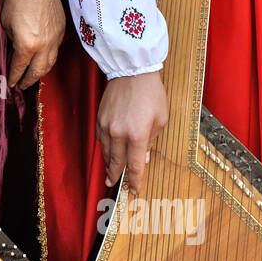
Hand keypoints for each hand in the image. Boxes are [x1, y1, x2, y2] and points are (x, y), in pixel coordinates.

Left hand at [1, 0, 64, 89]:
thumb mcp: (6, 23)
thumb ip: (11, 40)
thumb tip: (14, 50)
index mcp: (27, 45)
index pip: (19, 68)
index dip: (14, 77)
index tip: (11, 84)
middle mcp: (44, 46)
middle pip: (38, 71)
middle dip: (29, 81)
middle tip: (22, 86)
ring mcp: (55, 39)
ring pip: (50, 63)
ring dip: (41, 72)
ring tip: (34, 76)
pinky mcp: (61, 30)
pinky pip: (55, 50)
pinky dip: (49, 58)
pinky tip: (43, 58)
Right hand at [97, 70, 167, 194]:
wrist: (132, 71)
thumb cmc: (151, 93)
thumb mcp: (161, 119)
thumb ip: (151, 141)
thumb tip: (143, 158)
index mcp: (137, 135)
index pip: (135, 166)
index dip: (134, 180)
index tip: (134, 189)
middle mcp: (119, 134)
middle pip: (116, 162)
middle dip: (116, 174)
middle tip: (113, 184)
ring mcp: (107, 126)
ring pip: (107, 152)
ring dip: (109, 162)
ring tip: (110, 171)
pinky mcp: (100, 119)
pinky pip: (101, 139)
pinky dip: (105, 147)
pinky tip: (108, 151)